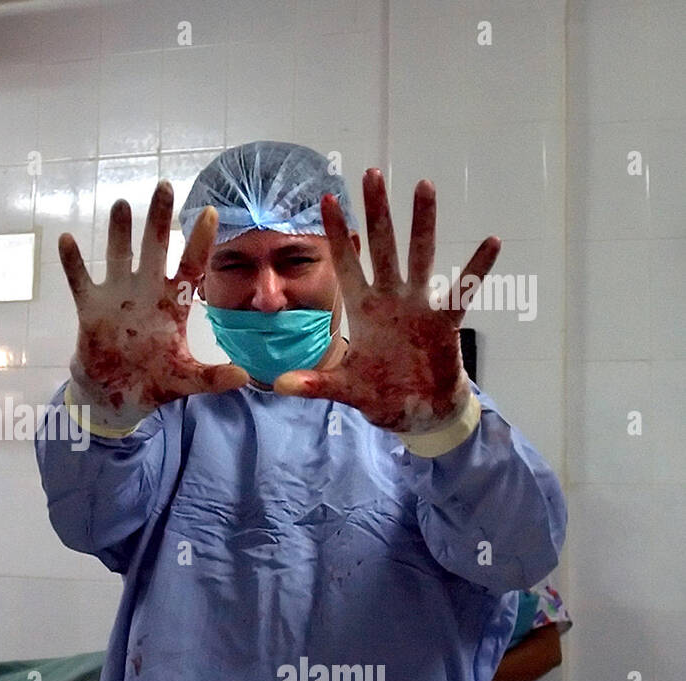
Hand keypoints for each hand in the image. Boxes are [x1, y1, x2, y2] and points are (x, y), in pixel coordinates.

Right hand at [59, 180, 248, 424]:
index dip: (200, 241)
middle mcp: (146, 291)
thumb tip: (243, 376)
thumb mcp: (184, 380)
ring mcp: (117, 296)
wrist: (115, 395)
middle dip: (158, 219)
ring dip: (119, 232)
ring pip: (119, 255)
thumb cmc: (153, 382)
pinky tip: (66, 239)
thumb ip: (210, 377)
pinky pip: (80, 280)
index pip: (190, 266)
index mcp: (173, 304)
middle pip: (155, 248)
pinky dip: (73, 262)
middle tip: (164, 186)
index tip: (211, 212)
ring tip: (121, 204)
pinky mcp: (91, 308)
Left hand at [273, 169, 500, 433]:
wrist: (417, 412)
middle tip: (371, 174)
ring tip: (423, 185)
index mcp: (363, 310)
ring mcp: (419, 307)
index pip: (346, 264)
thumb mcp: (344, 388)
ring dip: (422, 223)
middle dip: (376, 213)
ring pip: (420, 256)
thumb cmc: (381, 394)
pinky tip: (491, 241)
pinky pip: (462, 291)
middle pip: (382, 247)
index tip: (327, 200)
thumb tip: (281, 384)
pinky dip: (477, 268)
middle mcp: (390, 300)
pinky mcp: (444, 323)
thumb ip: (316, 384)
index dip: (336, 235)